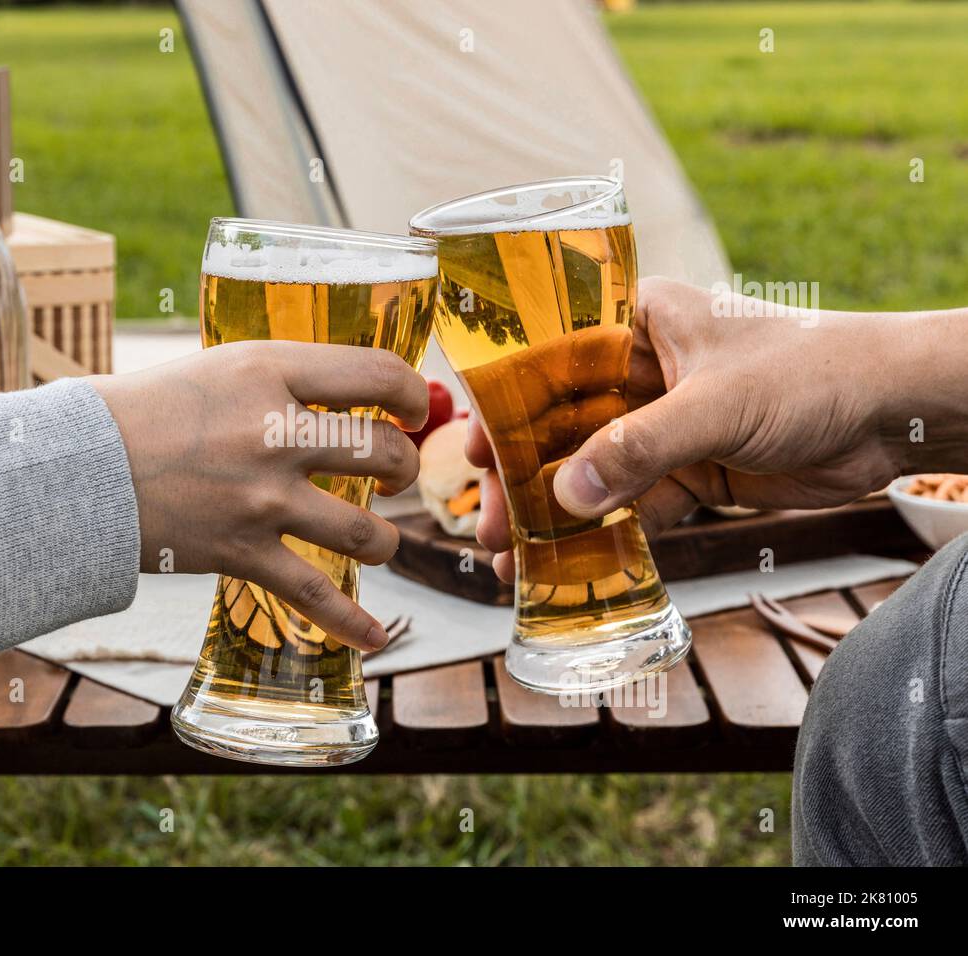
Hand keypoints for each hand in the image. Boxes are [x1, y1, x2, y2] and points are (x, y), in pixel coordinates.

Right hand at [91, 341, 427, 650]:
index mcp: (270, 371)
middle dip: (404, 467)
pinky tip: (374, 638)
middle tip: (393, 473)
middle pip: (386, 454)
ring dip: (385, 539)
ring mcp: (261, 498)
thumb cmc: (145, 410)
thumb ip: (282, 380)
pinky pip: (315, 595)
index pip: (378, 374)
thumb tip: (344, 394)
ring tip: (375, 538)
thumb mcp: (220, 368)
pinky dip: (351, 622)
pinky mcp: (241, 552)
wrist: (77, 467)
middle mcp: (275, 433)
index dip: (412, 394)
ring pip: (366, 531)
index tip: (412, 410)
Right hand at [471, 277, 967, 581]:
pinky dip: (601, 534)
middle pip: (561, 424)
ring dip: (553, 512)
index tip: (470, 447)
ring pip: (591, 471)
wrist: (895, 416)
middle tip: (486, 518)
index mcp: (639, 321)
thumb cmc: (813, 372)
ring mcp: (665, 424)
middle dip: (521, 474)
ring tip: (508, 554)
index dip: (503, 403)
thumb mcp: (715, 404)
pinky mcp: (691, 470)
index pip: (550, 357)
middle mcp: (642, 371)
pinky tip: (563, 562)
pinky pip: (631, 504)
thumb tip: (564, 497)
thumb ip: (638, 449)